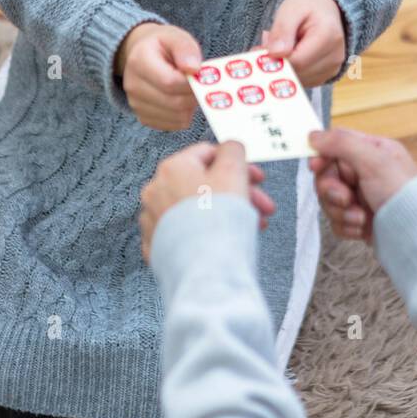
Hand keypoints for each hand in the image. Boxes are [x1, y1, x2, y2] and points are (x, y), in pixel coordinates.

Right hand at [115, 22, 202, 130]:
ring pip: (176, 117)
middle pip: (174, 103)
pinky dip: (183, 116)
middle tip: (199, 86)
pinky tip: (181, 100)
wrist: (142, 54)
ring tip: (189, 91)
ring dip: (190, 107)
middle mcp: (133, 85)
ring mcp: (136, 104)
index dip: (191, 83)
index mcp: (139, 61)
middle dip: (193, 96)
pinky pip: (172, 126)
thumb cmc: (162, 46)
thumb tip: (194, 69)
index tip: (200, 76)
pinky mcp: (143, 117)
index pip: (170, 82)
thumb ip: (185, 49)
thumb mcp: (175, 37)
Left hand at [139, 140, 274, 262]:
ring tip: (253, 228)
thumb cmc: (219, 220)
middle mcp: (155, 191)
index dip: (238, 164)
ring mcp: (153, 221)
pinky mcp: (156, 247)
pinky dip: (206, 233)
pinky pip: (186, 232)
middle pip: (203, 184)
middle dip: (238, 194)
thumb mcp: (234, 172)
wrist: (204, 271)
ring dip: (226, 213)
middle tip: (263, 207)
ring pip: (196, 209)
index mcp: (172, 168)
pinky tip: (225, 241)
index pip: (207, 154)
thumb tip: (229, 147)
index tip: (258, 179)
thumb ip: (233, 151)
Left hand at [261, 0, 347, 86]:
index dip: (275, 59)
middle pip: (298, 73)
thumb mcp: (291, 9)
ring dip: (283, 67)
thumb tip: (275, 53)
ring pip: (299, 79)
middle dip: (277, 63)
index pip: (297, 61)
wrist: (325, 5)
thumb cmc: (307, 4)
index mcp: (328, 37)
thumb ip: (282, 30)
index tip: (258, 51)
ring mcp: (333, 67)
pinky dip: (291, 70)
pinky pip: (303, 80)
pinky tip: (287, 53)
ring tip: (277, 46)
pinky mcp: (328, 74)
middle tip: (262, 47)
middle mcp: (335, 56)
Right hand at [307, 127, 416, 242]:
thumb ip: (341, 143)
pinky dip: (347, 226)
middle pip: (327, 176)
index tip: (315, 166)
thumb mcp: (373, 160)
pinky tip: (362, 228)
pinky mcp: (359, 220)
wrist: (416, 235)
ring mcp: (362, 198)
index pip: (335, 147)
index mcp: (372, 151)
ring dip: (341, 211)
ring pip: (329, 200)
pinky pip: (336, 221)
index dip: (322, 157)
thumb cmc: (401, 193)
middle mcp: (366, 173)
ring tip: (360, 217)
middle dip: (332, 191)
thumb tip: (313, 135)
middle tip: (345, 199)